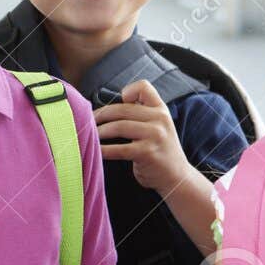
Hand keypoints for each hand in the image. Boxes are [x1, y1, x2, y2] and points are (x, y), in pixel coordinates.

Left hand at [93, 80, 192, 194]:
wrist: (177, 177)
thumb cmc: (159, 152)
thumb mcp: (157, 127)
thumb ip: (140, 115)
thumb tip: (106, 110)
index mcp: (160, 110)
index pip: (144, 87)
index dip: (127, 91)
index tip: (115, 104)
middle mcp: (160, 119)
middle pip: (122, 108)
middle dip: (101, 115)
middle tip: (87, 121)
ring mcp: (155, 135)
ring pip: (119, 126)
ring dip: (99, 131)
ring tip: (89, 135)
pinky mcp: (148, 153)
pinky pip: (119, 149)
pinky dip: (103, 149)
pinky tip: (95, 151)